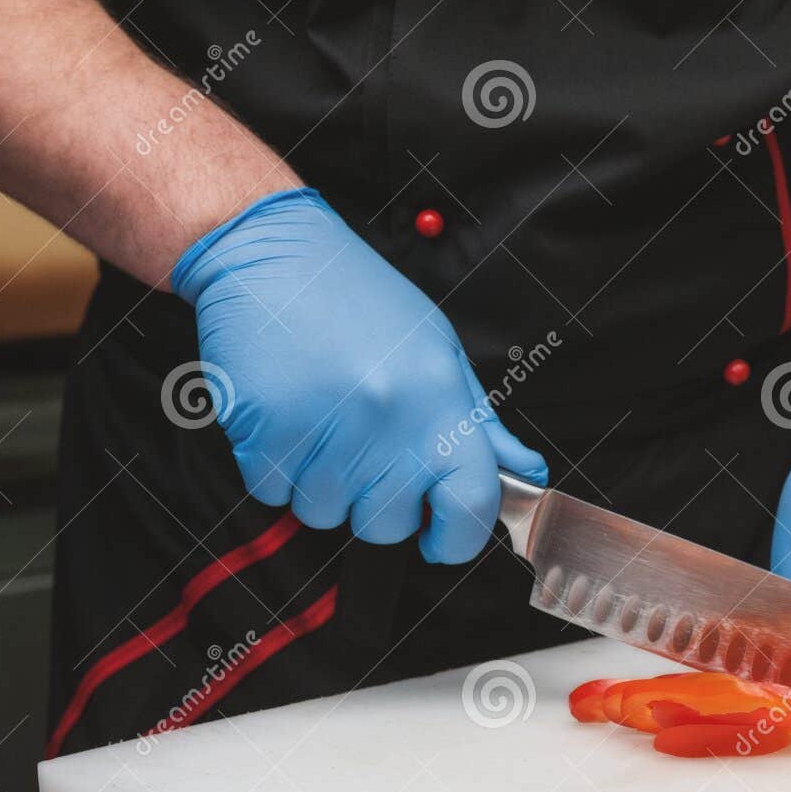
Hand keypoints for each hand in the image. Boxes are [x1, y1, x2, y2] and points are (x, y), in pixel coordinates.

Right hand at [170, 188, 546, 562]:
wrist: (269, 252)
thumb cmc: (358, 300)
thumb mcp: (438, 351)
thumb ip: (480, 425)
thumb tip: (525, 475)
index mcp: (440, 401)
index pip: (470, 507)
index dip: (457, 539)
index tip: (441, 537)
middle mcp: (388, 421)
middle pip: (387, 527)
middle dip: (374, 503)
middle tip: (362, 448)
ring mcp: (325, 430)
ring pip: (324, 514)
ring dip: (319, 484)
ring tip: (320, 420)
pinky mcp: (265, 433)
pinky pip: (273, 493)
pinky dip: (275, 469)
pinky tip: (285, 417)